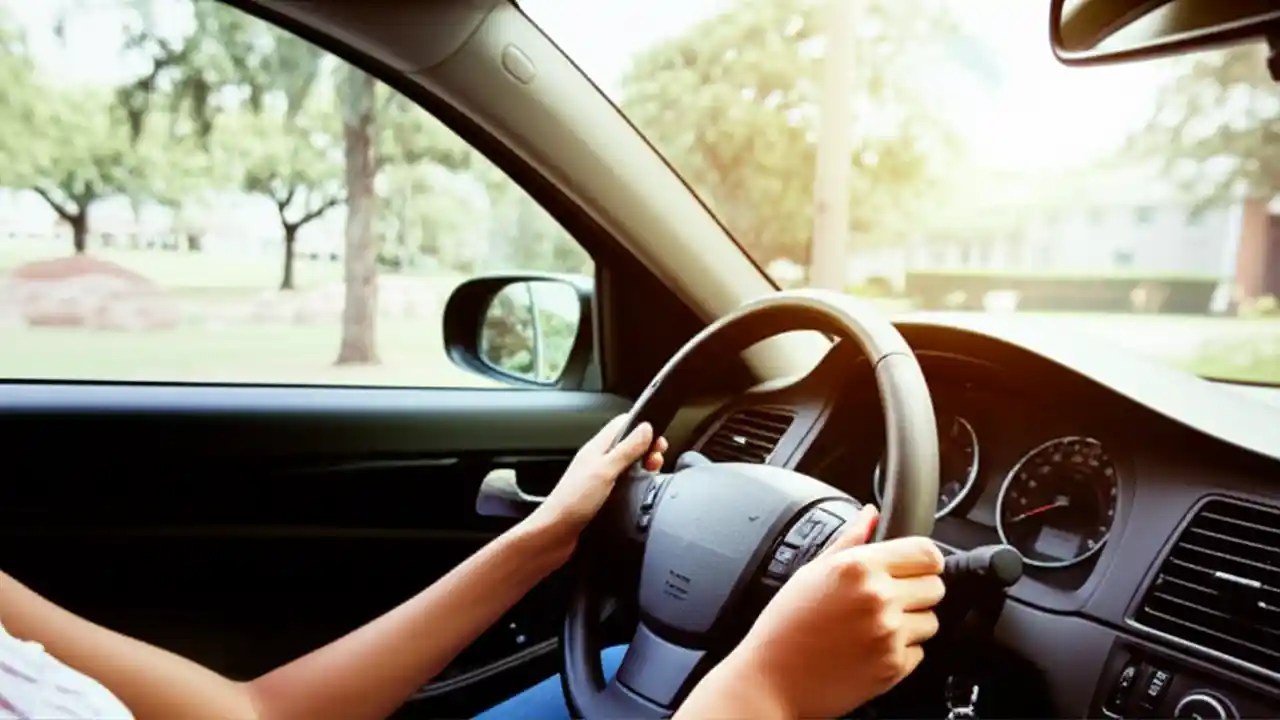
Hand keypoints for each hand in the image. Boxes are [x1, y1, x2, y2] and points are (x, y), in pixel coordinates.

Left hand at [528, 414, 666, 538]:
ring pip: (627, 463)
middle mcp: (597, 460)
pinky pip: (623, 482)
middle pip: (628, 444)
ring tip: (651, 472)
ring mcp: (599, 478)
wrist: (555, 534)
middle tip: (656, 461)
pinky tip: (639, 490)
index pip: (622, 424)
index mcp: (596, 448)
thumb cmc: (572, 502)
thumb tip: (646, 428)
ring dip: (642, 465)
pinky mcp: (601, 496)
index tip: (658, 441)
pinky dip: (635, 482)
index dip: (643, 427)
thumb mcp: (605, 471)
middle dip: (647, 448)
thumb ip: (626, 449)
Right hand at [680, 505, 944, 718]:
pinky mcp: (894, 666)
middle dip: (917, 591)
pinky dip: (901, 651)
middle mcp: (879, 597)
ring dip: (911, 623)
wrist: (772, 679)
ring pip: (931, 621)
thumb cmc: (786, 625)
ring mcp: (889, 634)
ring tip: (874, 627)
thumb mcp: (811, 572)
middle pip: (935, 586)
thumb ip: (849, 540)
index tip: (916, 566)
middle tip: (887, 600)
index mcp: (858, 566)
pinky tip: (869, 649)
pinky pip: (919, 652)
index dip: (925, 559)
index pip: (927, 552)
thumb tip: (871, 514)